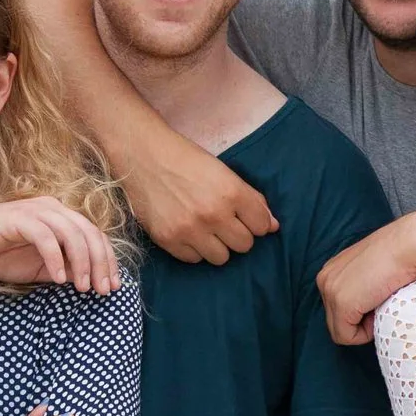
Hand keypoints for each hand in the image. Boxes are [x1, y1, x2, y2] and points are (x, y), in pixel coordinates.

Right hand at [0, 198, 122, 292]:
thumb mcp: (38, 267)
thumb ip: (64, 269)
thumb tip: (89, 280)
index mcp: (60, 216)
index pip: (94, 235)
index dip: (108, 260)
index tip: (112, 286)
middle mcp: (52, 208)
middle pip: (89, 233)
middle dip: (101, 264)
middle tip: (102, 291)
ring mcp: (36, 210)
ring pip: (72, 234)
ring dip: (82, 262)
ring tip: (82, 288)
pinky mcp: (19, 218)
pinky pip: (46, 237)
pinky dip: (56, 259)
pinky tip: (58, 280)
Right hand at [123, 134, 276, 265]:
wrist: (142, 155)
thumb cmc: (186, 159)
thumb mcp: (224, 172)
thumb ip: (252, 199)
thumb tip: (273, 226)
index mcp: (231, 193)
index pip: (262, 226)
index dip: (256, 222)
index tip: (245, 216)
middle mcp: (213, 214)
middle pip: (244, 245)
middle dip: (238, 234)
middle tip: (224, 221)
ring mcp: (189, 230)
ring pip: (221, 258)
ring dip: (217, 245)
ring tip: (206, 228)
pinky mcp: (168, 240)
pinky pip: (194, 260)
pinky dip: (194, 249)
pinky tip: (187, 230)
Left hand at [315, 214, 415, 345]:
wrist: (409, 246)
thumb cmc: (399, 256)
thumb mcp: (372, 269)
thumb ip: (361, 285)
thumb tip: (365, 307)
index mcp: (331, 270)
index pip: (336, 308)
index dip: (360, 311)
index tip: (379, 298)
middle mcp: (324, 279)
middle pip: (336, 321)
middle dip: (360, 320)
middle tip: (382, 302)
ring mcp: (331, 291)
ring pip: (341, 331)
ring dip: (364, 326)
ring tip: (381, 304)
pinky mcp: (342, 303)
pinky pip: (347, 337)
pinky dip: (366, 333)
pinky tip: (379, 310)